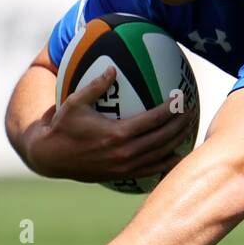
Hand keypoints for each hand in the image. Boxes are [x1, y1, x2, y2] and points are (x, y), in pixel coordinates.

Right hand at [27, 66, 197, 182]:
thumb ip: (95, 86)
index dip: (171, 109)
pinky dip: (168, 162)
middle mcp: (125, 152)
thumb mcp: (75, 103)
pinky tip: (179, 154)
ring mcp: (126, 166)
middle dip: (180, 124)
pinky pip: (153, 169)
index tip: (182, 99)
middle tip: (192, 110)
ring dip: (178, 140)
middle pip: (163, 137)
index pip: (153, 120)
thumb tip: (112, 69)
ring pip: (161, 154)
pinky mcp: (123, 175)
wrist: (50, 158)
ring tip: (190, 127)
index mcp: (117, 134)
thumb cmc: (62, 127)